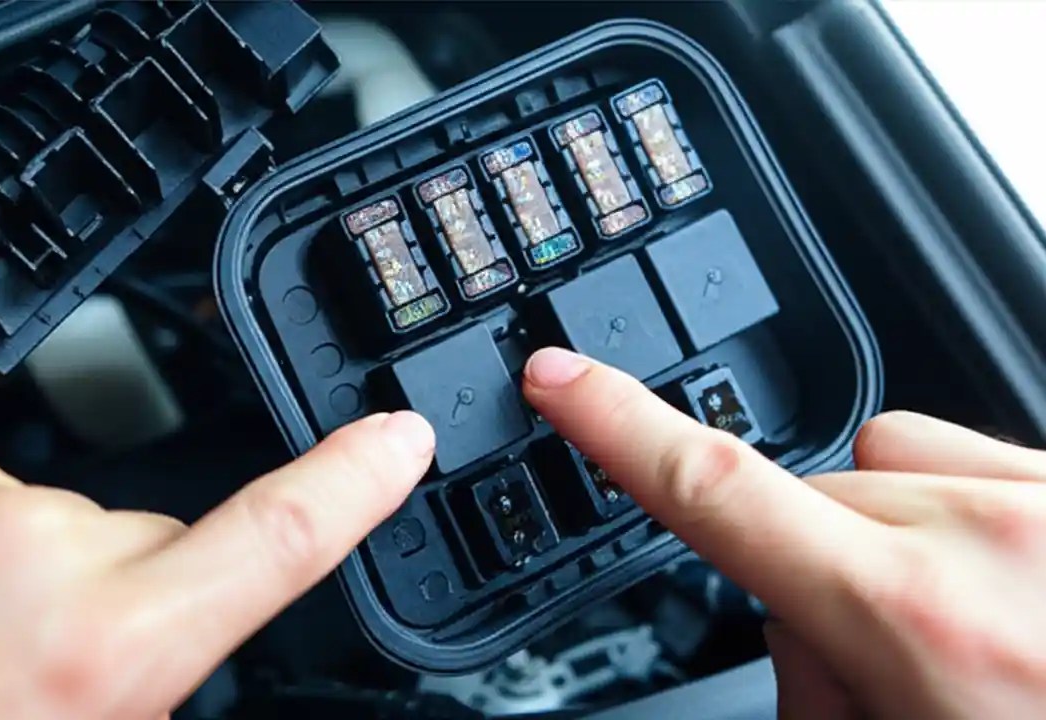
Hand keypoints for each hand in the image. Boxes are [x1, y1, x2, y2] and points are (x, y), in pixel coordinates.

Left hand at [0, 412, 433, 718]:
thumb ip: (131, 685)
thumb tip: (153, 638)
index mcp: (97, 651)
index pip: (276, 537)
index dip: (352, 483)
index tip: (396, 438)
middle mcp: (27, 549)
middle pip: (131, 536)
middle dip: (97, 592)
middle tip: (9, 679)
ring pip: (24, 513)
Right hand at [523, 347, 1045, 719]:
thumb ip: (807, 683)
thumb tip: (792, 624)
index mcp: (914, 618)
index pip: (711, 490)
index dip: (615, 424)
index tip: (559, 378)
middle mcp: (989, 533)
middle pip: (812, 499)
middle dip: (817, 565)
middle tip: (893, 666)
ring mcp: (1045, 498)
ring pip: (896, 466)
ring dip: (900, 532)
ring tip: (971, 628)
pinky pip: (979, 461)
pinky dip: (973, 518)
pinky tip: (1020, 598)